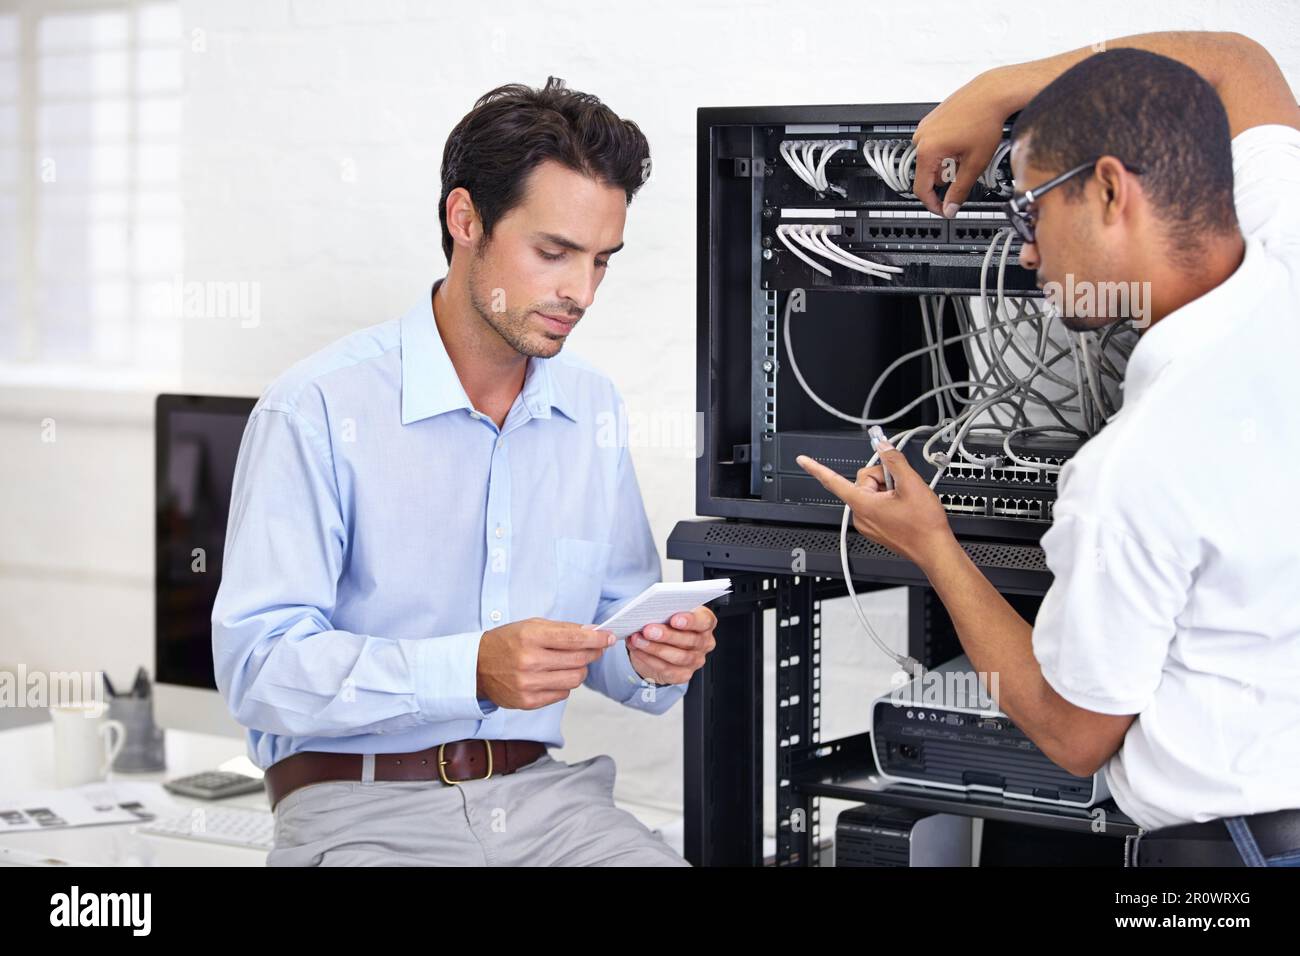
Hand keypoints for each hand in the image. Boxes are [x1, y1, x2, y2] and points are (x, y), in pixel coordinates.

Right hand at [477, 617, 614, 709]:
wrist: (476, 667)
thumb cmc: (506, 642)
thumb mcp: (531, 626)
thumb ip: (563, 629)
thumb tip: (593, 631)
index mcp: (530, 637)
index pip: (574, 639)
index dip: (596, 639)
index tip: (608, 638)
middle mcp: (529, 661)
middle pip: (579, 660)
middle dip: (592, 654)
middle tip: (594, 650)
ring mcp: (528, 684)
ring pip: (574, 680)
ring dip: (580, 670)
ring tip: (572, 663)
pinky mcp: (527, 702)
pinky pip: (562, 695)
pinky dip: (564, 685)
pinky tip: (555, 676)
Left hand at [626, 605, 717, 687]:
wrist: (661, 646)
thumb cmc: (667, 623)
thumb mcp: (667, 612)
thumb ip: (663, 611)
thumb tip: (647, 612)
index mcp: (704, 622)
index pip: (704, 621)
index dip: (691, 620)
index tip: (674, 619)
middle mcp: (704, 642)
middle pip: (690, 640)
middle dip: (667, 635)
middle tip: (648, 630)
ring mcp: (695, 660)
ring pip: (678, 657)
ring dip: (655, 648)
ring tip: (638, 640)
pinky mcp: (683, 674)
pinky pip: (667, 669)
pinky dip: (649, 659)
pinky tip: (638, 650)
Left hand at [796, 440, 955, 568]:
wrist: (934, 549)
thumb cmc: (923, 525)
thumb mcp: (911, 484)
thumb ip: (893, 461)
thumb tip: (883, 448)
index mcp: (863, 504)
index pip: (833, 481)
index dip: (816, 468)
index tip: (802, 461)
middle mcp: (860, 515)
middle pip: (863, 481)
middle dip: (883, 478)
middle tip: (901, 486)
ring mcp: (867, 523)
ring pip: (871, 492)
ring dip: (888, 490)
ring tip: (905, 500)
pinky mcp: (875, 527)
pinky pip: (876, 504)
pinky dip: (889, 500)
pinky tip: (903, 507)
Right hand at [910, 67, 1020, 217]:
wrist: (992, 93)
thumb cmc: (985, 119)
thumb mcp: (974, 164)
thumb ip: (959, 191)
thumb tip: (950, 208)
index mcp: (927, 150)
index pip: (921, 189)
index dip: (933, 204)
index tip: (943, 210)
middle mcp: (921, 138)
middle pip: (928, 173)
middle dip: (947, 177)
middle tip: (967, 170)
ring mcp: (925, 127)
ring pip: (932, 159)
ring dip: (948, 163)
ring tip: (968, 151)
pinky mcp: (931, 121)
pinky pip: (934, 145)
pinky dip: (947, 150)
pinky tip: (964, 142)